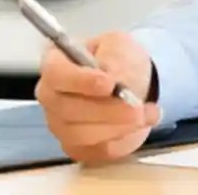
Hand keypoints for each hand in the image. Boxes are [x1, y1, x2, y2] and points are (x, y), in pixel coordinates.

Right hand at [35, 31, 161, 163]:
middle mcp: (51, 97)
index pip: (56, 74)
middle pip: (68, 109)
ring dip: (118, 127)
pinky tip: (141, 124)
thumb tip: (114, 79)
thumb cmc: (118, 59)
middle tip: (137, 107)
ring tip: (146, 114)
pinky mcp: (77, 148)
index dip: (80, 81)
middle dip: (107, 110)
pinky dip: (122, 139)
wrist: (131, 83)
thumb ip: (114, 59)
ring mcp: (60, 125)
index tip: (109, 84)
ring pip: (82, 135)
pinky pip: (96, 151)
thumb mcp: (119, 46)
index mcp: (54, 64)